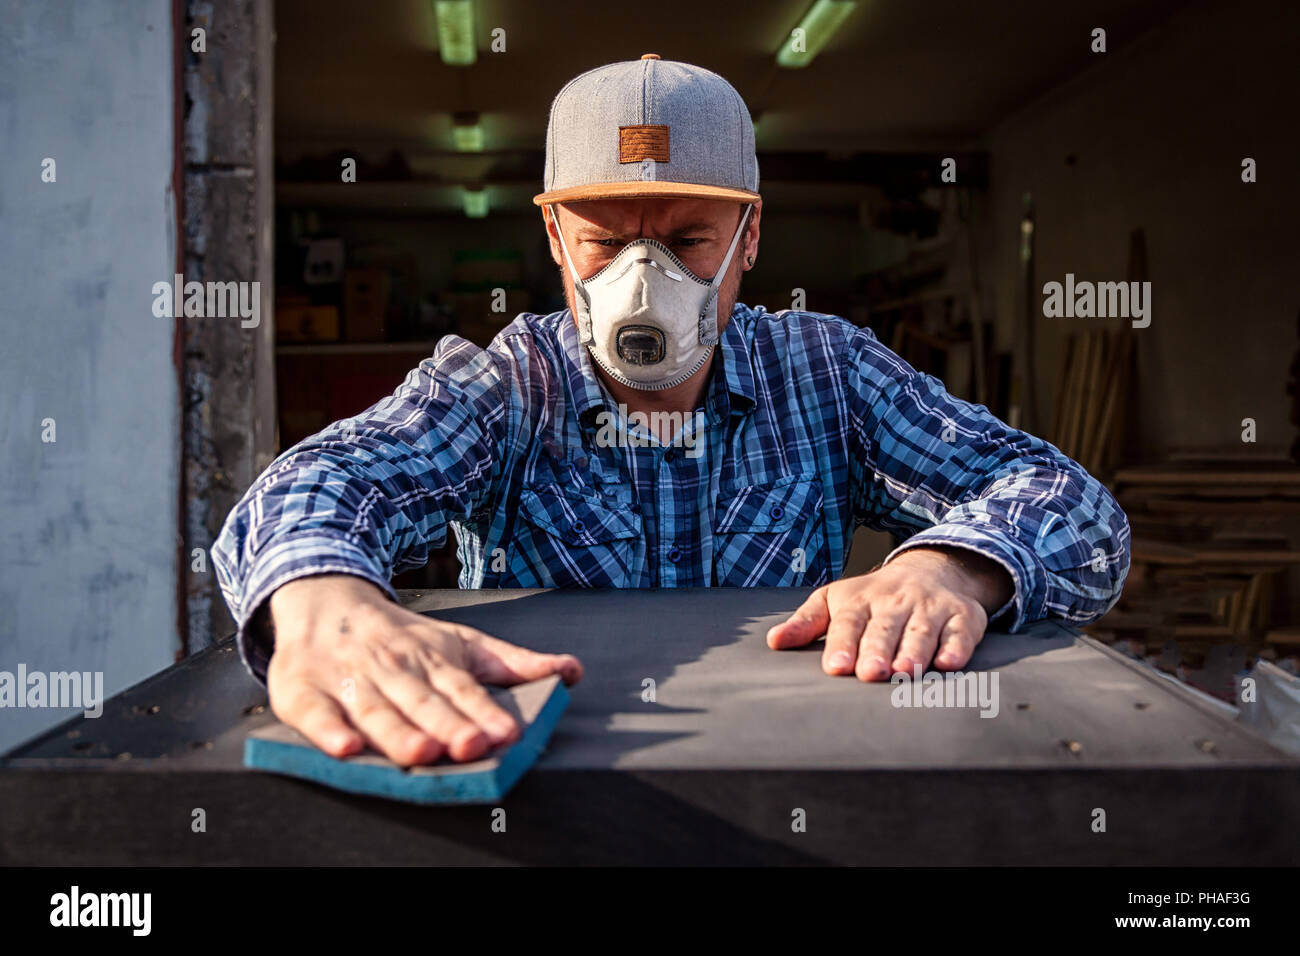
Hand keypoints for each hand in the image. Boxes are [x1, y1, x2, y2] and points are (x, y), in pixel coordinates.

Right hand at [265, 574, 582, 765]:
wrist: (324, 601)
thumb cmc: (403, 636)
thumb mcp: (461, 642)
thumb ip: (513, 663)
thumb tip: (573, 670)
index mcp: (433, 658)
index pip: (464, 689)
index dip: (485, 712)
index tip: (508, 734)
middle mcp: (394, 667)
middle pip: (423, 701)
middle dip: (448, 724)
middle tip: (472, 747)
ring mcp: (349, 678)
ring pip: (376, 709)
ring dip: (397, 732)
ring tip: (422, 752)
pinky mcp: (303, 690)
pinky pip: (314, 714)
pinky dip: (327, 731)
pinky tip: (345, 749)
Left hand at [765, 546, 1012, 680]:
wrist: (931, 570)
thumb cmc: (874, 597)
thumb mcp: (835, 601)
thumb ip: (806, 623)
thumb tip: (774, 641)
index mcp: (860, 601)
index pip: (849, 623)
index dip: (842, 645)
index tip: (836, 667)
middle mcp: (895, 603)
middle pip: (885, 629)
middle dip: (878, 650)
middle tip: (870, 673)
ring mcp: (930, 609)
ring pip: (922, 631)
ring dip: (914, 651)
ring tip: (905, 672)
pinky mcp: (962, 617)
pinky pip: (961, 633)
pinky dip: (956, 648)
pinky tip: (949, 664)